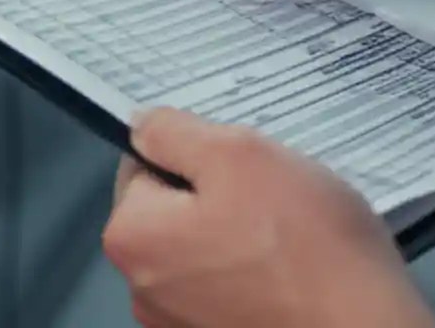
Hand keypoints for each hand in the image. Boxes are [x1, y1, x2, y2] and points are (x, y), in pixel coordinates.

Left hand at [104, 108, 434, 327]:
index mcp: (130, 237)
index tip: (238, 164)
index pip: (143, 166)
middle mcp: (141, 289)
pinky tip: (293, 273)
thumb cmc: (303, 244)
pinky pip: (229, 288)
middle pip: (172, 212)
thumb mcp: (239, 154)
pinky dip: (254, 276)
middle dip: (216, 195)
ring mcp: (178, 323)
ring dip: (239, 237)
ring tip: (290, 238)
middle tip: (271, 197)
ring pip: (204, 250)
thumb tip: (141, 126)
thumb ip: (175, 133)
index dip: (193, 153)